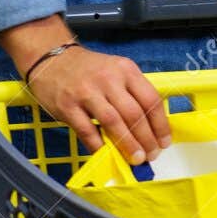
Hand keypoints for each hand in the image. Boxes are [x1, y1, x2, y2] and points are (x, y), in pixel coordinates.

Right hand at [27, 47, 169, 164]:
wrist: (51, 58)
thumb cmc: (90, 69)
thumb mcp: (117, 71)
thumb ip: (132, 93)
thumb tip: (150, 126)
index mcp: (127, 70)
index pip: (151, 99)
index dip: (161, 124)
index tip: (164, 141)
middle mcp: (109, 80)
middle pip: (134, 113)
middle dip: (146, 138)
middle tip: (151, 155)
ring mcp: (87, 92)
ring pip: (113, 123)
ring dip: (127, 144)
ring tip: (135, 158)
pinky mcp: (67, 106)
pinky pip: (87, 130)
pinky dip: (98, 145)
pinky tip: (106, 154)